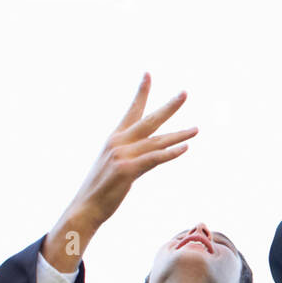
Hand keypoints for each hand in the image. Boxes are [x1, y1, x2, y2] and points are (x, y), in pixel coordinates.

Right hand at [41, 74, 194, 270]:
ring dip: (179, 135)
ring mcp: (122, 155)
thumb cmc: (100, 189)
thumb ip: (130, 153)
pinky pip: (154, 158)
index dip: (141, 92)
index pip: (131, 111)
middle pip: (149, 120)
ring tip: (196, 129)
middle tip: (185, 93)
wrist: (85, 208)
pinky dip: (170, 153)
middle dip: (169, 106)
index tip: (148, 74)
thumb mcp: (113, 164)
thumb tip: (150, 150)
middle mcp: (118, 142)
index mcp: (114, 138)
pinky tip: (184, 149)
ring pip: (157, 141)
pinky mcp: (127, 170)